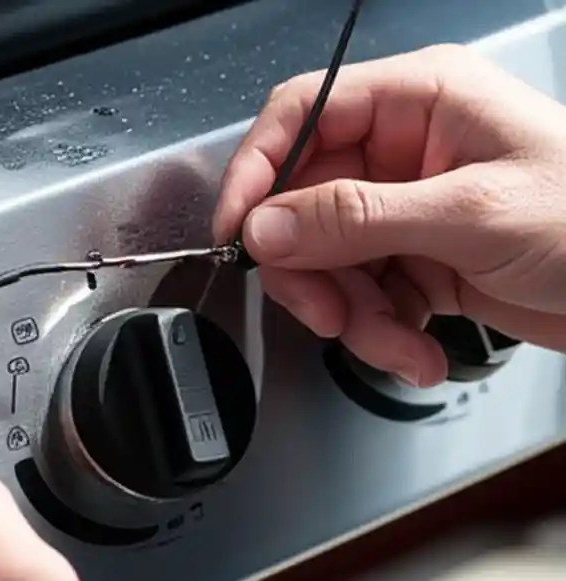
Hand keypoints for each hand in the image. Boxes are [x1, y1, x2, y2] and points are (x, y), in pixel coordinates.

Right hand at [214, 44, 565, 386]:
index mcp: (419, 103)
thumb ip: (358, 219)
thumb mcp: (472, 214)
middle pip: (302, 203)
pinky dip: (381, 333)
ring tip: (395, 343)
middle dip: (312, 269)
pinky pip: (362, 296)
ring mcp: (408, 208)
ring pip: (327, 260)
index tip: (237, 229)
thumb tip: (266, 226)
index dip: (256, 170)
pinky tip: (418, 348)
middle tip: (327, 311)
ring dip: (352, 315)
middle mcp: (404, 151)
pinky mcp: (417, 259)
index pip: (302, 115)